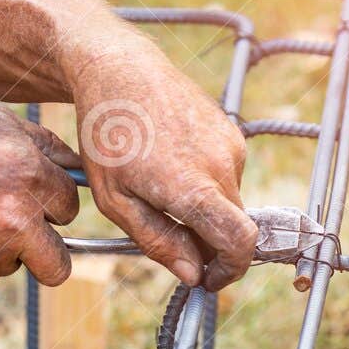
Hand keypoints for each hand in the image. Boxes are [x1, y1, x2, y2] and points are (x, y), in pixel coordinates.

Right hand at [0, 102, 80, 285]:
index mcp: (33, 179)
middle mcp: (17, 219)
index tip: (38, 199)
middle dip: (48, 255)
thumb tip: (79, 166)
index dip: (53, 204)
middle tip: (28, 237)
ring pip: (11, 265)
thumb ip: (45, 147)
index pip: (70, 211)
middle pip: (59, 268)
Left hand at [67, 28, 255, 291]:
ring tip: (161, 188)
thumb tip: (193, 275)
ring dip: (205, 210)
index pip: (240, 244)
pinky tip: (171, 163)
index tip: (209, 280)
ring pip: (229, 201)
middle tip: (174, 238)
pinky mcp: (230, 131)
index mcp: (194, 188)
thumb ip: (158, 242)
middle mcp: (223, 167)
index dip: (229, 272)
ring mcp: (231, 145)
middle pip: (234, 227)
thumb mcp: (117, 202)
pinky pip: (226, 174)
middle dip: (211, 243)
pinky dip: (207, 184)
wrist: (119, 69)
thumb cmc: (109, 135)